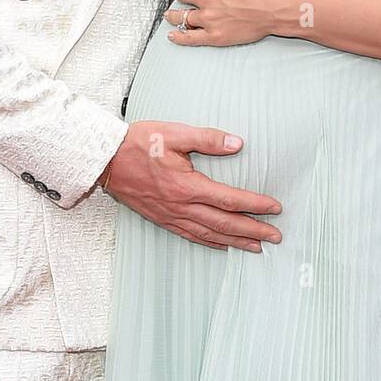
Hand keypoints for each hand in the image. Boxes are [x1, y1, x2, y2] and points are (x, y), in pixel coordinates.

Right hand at [100, 120, 282, 251]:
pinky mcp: (161, 219)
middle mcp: (180, 206)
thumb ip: (207, 139)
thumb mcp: (173, 133)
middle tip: (276, 236)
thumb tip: (237, 144)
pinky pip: (190, 236)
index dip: (255, 204)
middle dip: (253, 231)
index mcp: (186, 186)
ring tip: (256, 247)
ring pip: (209, 234)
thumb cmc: (137, 143)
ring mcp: (170, 216)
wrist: (104, 160)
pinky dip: (210, 242)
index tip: (275, 208)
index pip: (229, 199)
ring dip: (235, 241)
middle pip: (224, 223)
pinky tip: (222, 245)